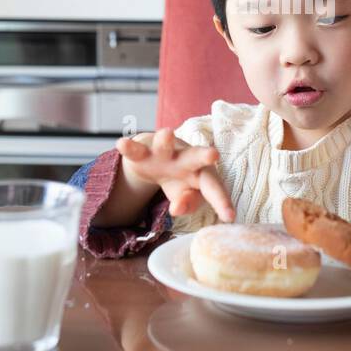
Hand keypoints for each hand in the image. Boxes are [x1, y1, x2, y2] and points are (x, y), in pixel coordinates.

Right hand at [116, 129, 234, 222]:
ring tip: (166, 133)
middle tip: (213, 154)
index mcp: (202, 173)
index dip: (221, 201)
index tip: (229, 216)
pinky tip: (121, 143)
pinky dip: (129, 147)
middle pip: (196, 157)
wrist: (155, 161)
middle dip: (204, 155)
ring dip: (165, 140)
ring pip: (165, 145)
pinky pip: (135, 150)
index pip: (213, 188)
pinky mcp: (143, 153)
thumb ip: (187, 204)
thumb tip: (177, 210)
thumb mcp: (185, 196)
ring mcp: (164, 154)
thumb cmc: (179, 181)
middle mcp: (186, 159)